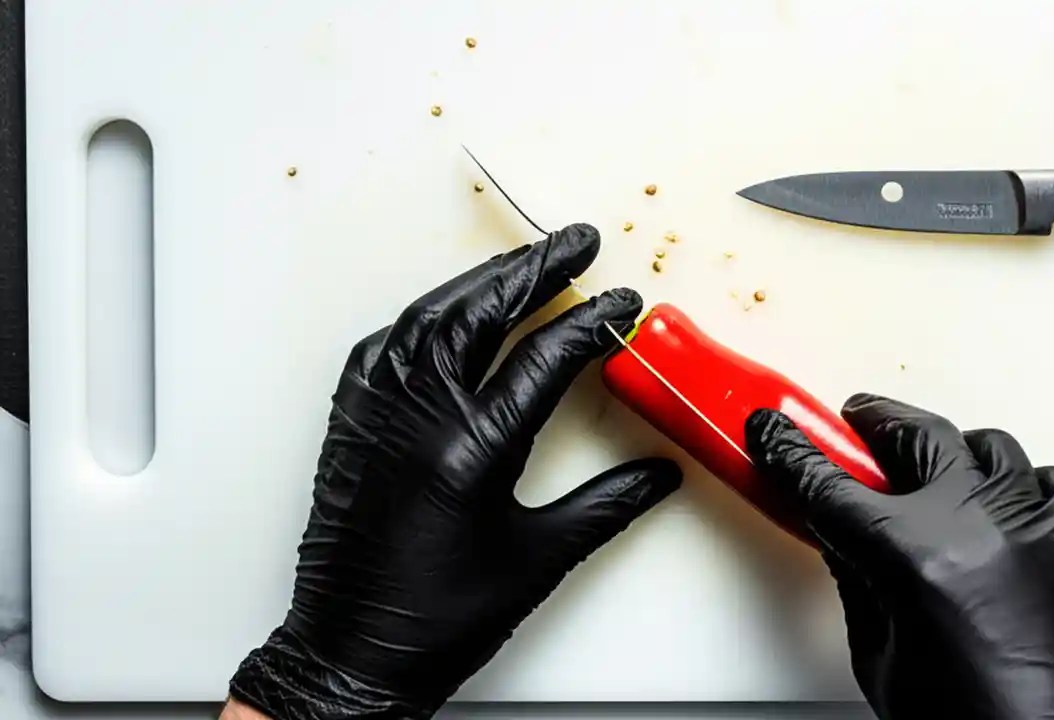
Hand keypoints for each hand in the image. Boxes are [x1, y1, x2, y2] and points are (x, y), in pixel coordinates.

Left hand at [228, 224, 681, 718]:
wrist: (351, 653)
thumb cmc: (437, 619)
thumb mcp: (539, 560)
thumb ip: (606, 506)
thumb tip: (655, 476)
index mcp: (474, 447)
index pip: (545, 356)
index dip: (591, 321)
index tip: (620, 302)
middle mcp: (419, 415)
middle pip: (482, 312)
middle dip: (536, 268)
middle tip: (577, 242)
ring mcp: (377, 412)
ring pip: (430, 316)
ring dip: (481, 282)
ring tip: (524, 264)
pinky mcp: (350, 421)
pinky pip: (386, 345)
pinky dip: (424, 317)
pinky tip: (449, 312)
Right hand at [746, 395, 1053, 719]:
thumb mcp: (881, 658)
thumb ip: (858, 583)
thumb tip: (845, 541)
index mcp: (912, 557)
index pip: (828, 483)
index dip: (793, 454)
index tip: (776, 434)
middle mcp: (979, 524)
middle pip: (914, 435)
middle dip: (876, 424)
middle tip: (858, 426)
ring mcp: (1038, 523)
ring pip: (986, 447)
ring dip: (949, 454)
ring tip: (936, 472)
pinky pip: (1047, 480)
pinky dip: (1017, 486)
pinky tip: (1003, 507)